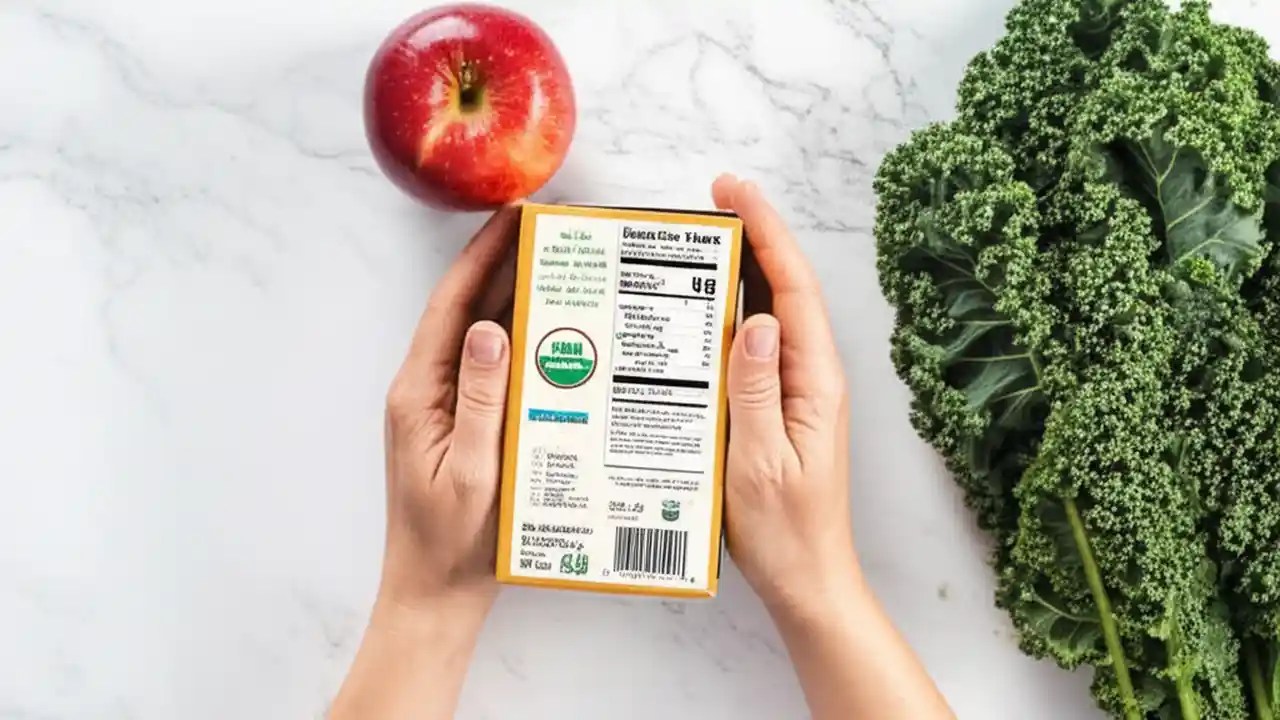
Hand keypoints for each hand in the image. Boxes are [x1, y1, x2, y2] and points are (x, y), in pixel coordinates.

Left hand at [331, 208, 518, 719]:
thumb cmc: (452, 542)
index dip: (481, 257)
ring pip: (481, 339)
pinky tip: (555, 335)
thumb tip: (489, 328)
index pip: (450, 306)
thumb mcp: (474, 471)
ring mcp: (444, 408)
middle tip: (548, 231)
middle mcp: (426, 391)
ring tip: (559, 267)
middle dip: (503, 266)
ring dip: (515, 301)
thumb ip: (482, 400)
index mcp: (419, 394)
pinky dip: (521, 345)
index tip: (512, 217)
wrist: (436, 594)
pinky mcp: (463, 425)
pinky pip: (493, 371)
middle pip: (466, 311)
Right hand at [712, 175, 857, 614]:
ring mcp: (798, 390)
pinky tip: (704, 309)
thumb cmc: (785, 532)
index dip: (766, 232)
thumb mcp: (761, 463)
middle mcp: (812, 376)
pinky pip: (758, 347)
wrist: (807, 579)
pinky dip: (733, 315)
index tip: (736, 191)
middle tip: (715, 196)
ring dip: (743, 270)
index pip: (794, 289)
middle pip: (787, 288)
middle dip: (755, 235)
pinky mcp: (780, 407)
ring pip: (772, 313)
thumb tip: (755, 321)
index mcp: (815, 382)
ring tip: (704, 236)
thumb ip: (756, 391)